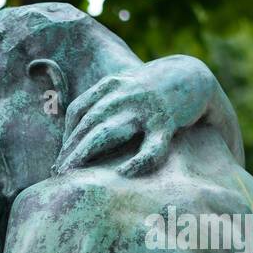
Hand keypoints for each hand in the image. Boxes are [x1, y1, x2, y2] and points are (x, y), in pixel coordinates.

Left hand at [55, 69, 179, 176]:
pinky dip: (138, 162)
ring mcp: (144, 108)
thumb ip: (100, 105)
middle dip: (70, 151)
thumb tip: (72, 139)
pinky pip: (151, 147)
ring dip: (85, 155)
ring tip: (72, 177)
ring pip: (108, 134)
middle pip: (87, 125)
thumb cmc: (149, 90)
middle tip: (58, 174)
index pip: (78, 111)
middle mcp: (124, 95)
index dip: (66, 136)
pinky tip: (124, 174)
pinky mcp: (167, 123)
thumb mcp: (121, 88)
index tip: (59, 158)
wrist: (194, 76)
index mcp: (110, 85)